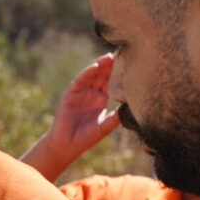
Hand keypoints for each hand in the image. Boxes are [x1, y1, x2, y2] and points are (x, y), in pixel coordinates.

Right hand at [20, 54, 119, 181]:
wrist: (67, 146)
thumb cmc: (86, 138)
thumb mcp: (106, 127)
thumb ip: (116, 117)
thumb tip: (131, 108)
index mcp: (101, 99)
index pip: (111, 82)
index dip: (119, 73)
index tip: (131, 64)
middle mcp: (91, 93)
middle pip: (103, 75)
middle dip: (112, 65)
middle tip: (123, 53)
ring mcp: (81, 92)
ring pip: (92, 75)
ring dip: (101, 65)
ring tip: (110, 56)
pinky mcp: (71, 94)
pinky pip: (80, 81)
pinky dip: (87, 73)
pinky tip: (96, 66)